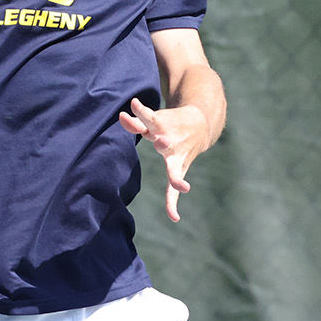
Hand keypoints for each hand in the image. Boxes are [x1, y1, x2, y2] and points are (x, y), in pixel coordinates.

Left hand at [119, 97, 206, 221]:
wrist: (200, 125)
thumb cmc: (169, 123)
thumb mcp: (154, 119)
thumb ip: (136, 121)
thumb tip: (121, 116)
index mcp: (162, 126)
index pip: (149, 117)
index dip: (141, 111)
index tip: (134, 103)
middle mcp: (171, 142)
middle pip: (165, 144)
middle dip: (163, 142)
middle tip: (161, 141)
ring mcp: (177, 157)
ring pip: (174, 169)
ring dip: (176, 178)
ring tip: (183, 188)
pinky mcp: (180, 168)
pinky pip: (173, 189)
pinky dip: (172, 203)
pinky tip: (173, 217)